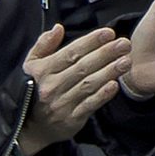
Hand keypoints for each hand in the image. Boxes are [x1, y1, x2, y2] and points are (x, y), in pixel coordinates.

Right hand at [21, 17, 134, 143]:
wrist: (28, 127)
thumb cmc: (33, 89)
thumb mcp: (31, 65)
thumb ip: (44, 44)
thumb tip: (58, 28)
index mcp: (44, 70)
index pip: (70, 52)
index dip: (90, 42)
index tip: (109, 33)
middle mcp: (53, 86)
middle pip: (83, 67)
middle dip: (106, 53)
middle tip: (125, 44)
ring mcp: (62, 103)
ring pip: (88, 84)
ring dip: (109, 72)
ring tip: (126, 61)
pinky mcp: (71, 119)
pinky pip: (89, 105)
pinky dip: (102, 95)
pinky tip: (115, 84)